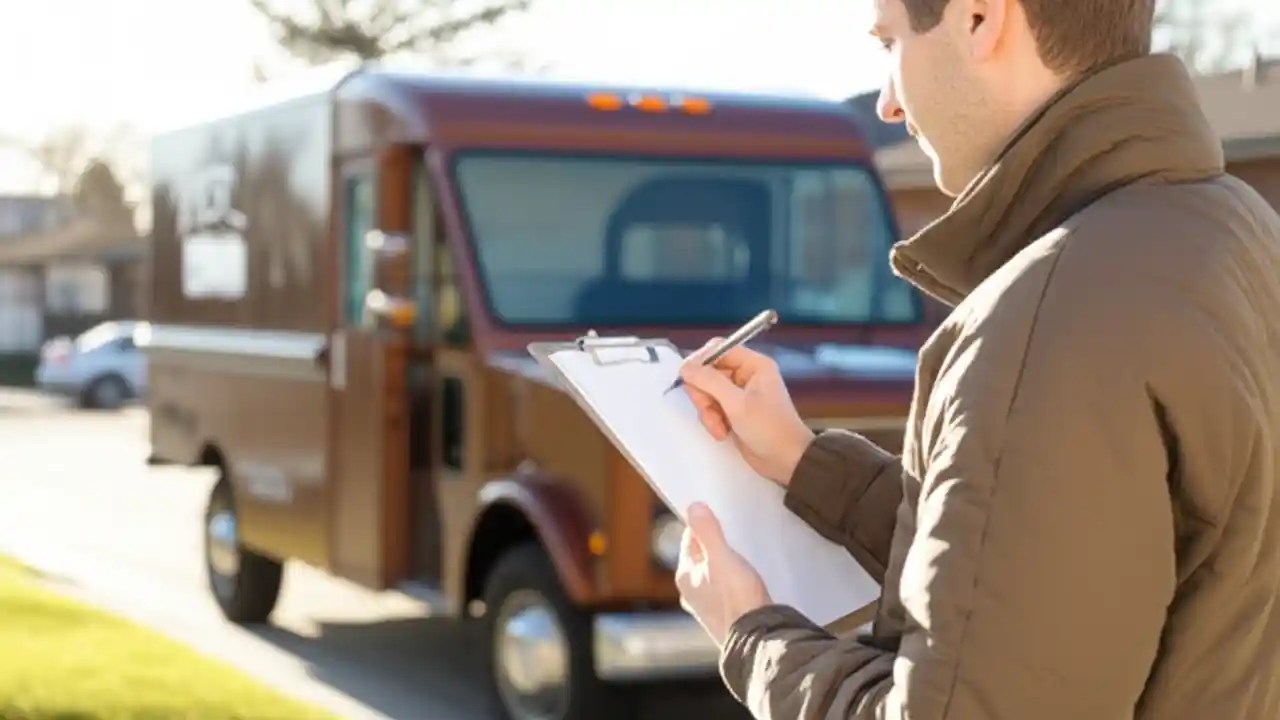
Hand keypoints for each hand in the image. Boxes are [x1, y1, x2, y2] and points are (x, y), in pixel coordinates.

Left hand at [675, 502, 769, 646]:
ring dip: (725, 564)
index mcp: (684, 576)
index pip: (689, 540)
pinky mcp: (725, 616)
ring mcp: (707, 607)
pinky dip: (734, 582)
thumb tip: (694, 507)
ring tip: (744, 555)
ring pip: (714, 575)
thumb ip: (707, 532)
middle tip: (734, 534)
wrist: (757, 638)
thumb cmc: (737, 598)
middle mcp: (691, 593)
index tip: (718, 515)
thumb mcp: (721, 557)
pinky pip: (726, 590)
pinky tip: (748, 579)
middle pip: (701, 558)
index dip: (703, 525)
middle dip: (715, 545)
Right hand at [679, 339, 813, 485]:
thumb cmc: (767, 428)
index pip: (718, 349)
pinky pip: (712, 408)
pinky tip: (722, 433)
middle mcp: (745, 375)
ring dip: (708, 412)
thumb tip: (684, 367)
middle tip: (708, 411)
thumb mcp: (737, 404)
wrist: (786, 461)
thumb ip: (709, 382)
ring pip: (707, 392)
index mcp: (753, 365)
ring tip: (719, 428)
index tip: (688, 379)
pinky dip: (713, 421)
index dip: (700, 361)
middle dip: (704, 395)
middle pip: (708, 372)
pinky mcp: (734, 411)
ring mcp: (739, 394)